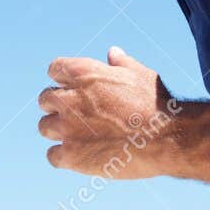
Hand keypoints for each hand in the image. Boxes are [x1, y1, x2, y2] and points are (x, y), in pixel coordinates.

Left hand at [38, 47, 176, 177]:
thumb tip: (113, 52)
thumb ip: (121, 63)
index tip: (73, 88)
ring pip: (44, 127)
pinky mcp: (71, 155)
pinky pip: (52, 156)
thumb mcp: (139, 74)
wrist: (166, 138)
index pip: (54, 70)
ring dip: (58, 130)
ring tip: (79, 136)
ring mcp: (67, 128)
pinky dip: (63, 156)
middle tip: (77, 115)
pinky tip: (80, 156)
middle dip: (58, 106)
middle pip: (45, 99)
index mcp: (82, 74)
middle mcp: (69, 98)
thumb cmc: (155, 103)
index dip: (64, 79)